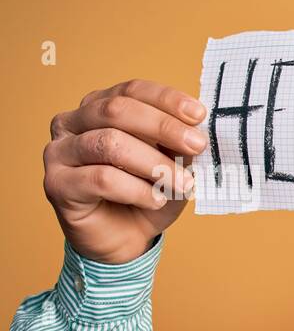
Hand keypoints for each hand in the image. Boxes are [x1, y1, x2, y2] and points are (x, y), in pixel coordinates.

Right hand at [43, 79, 207, 263]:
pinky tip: (156, 200)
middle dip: (163, 127)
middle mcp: (73, 123)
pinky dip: (136, 190)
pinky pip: (101, 179)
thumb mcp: (171, 166)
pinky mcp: (57, 184)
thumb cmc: (146, 195)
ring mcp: (59, 152)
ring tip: (182, 183)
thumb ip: (177, 145)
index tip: (199, 114)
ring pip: (109, 143)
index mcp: (98, 107)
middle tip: (197, 145)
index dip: (166, 99)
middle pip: (117, 110)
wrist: (125, 240)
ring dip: (154, 163)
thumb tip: (196, 130)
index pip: (131, 91)